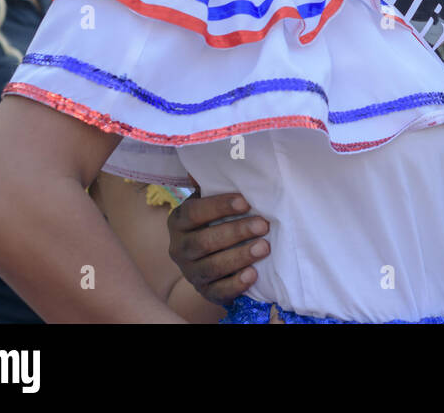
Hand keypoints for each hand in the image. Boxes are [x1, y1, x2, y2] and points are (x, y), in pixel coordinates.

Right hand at [167, 190, 270, 305]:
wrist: (211, 258)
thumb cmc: (215, 221)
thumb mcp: (210, 202)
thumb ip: (214, 184)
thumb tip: (225, 153)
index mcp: (179, 222)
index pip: (193, 213)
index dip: (218, 207)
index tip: (245, 202)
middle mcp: (179, 248)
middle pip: (204, 242)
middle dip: (236, 232)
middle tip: (263, 225)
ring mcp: (190, 272)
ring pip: (212, 267)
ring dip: (239, 256)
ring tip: (264, 247)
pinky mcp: (205, 291)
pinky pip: (218, 291)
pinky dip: (235, 284)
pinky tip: (253, 274)